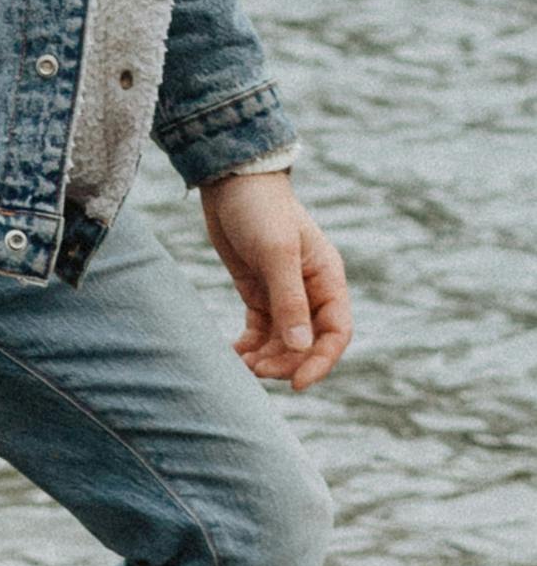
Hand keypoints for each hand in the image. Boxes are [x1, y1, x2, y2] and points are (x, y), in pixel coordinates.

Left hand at [200, 170, 351, 390]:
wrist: (229, 181)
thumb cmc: (260, 209)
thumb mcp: (276, 253)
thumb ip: (289, 300)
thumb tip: (301, 347)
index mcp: (327, 279)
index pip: (336, 333)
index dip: (321, 362)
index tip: (297, 384)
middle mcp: (310, 290)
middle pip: (308, 343)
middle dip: (286, 362)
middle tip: (255, 370)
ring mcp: (283, 293)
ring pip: (283, 341)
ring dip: (266, 358)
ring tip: (240, 365)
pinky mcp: (258, 292)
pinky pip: (261, 331)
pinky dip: (250, 347)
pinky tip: (233, 355)